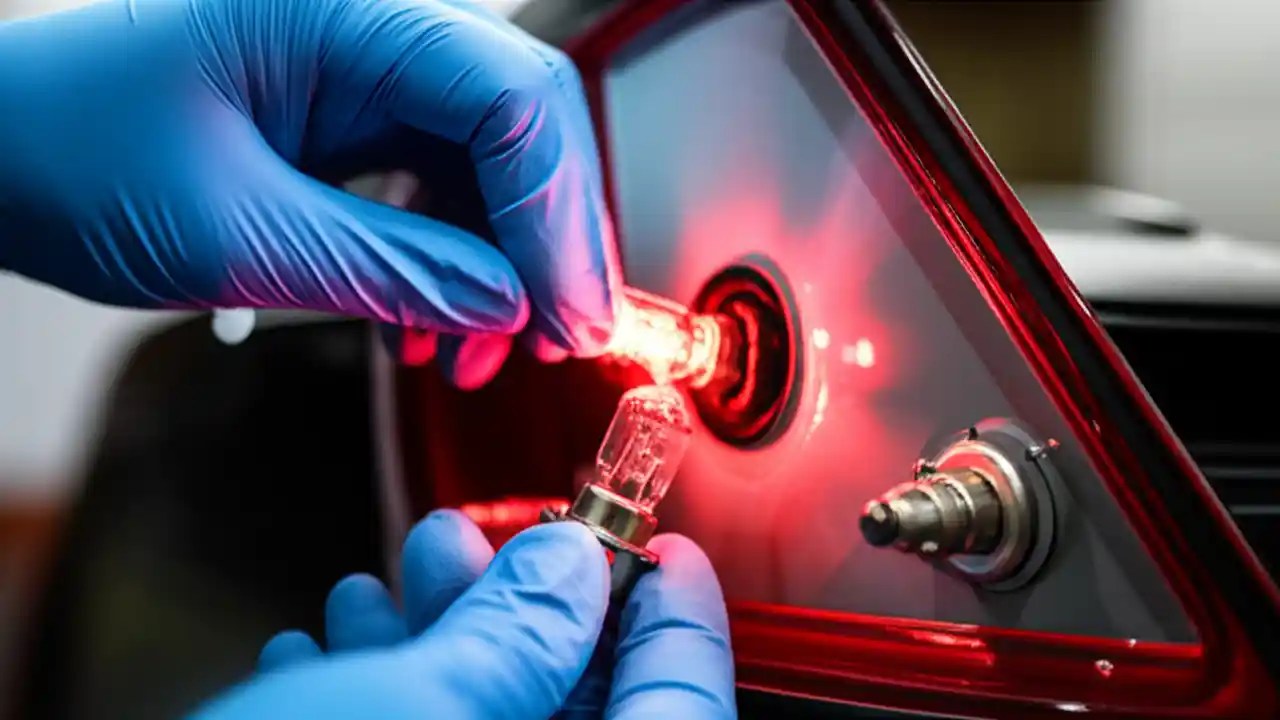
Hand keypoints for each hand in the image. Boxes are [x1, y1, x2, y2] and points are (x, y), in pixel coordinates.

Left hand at [0, 0, 615, 385]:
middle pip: (523, 121)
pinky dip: (456, 259)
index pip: (509, 97)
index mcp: (342, 11)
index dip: (555, 216)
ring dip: (506, 262)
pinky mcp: (354, 111)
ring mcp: (366, 65)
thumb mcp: (234, 235)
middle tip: (556, 340)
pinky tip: (435, 323)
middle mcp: (370, 24)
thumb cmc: (63, 152)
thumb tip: (512, 308)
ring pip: (495, 158)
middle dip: (548, 240)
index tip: (569, 319)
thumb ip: (392, 272)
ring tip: (479, 352)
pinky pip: (443, 180)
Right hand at [189, 511, 735, 718]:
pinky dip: (386, 690)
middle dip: (527, 609)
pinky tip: (333, 646)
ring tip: (389, 578)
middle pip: (575, 707)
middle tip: (487, 537)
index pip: (682, 707)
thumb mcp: (424, 709)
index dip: (679, 621)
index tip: (664, 548)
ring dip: (439, 639)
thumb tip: (574, 566)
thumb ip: (521, 635)